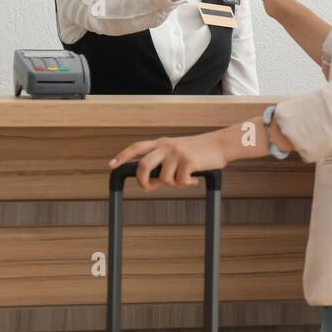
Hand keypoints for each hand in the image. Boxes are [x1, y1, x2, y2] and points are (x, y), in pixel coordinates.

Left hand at [108, 131, 228, 190]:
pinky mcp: (188, 161)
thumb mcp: (177, 151)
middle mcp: (166, 146)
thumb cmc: (199, 150)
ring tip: (184, 179)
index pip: (136, 148)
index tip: (112, 165)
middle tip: (149, 188)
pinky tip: (194, 179)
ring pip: (163, 178)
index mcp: (162, 143)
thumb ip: (163, 161)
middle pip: (143, 165)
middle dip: (142, 181)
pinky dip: (186, 183)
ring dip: (173, 183)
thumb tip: (152, 180)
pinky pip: (180, 181)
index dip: (122, 156)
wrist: (220, 144)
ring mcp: (177, 153)